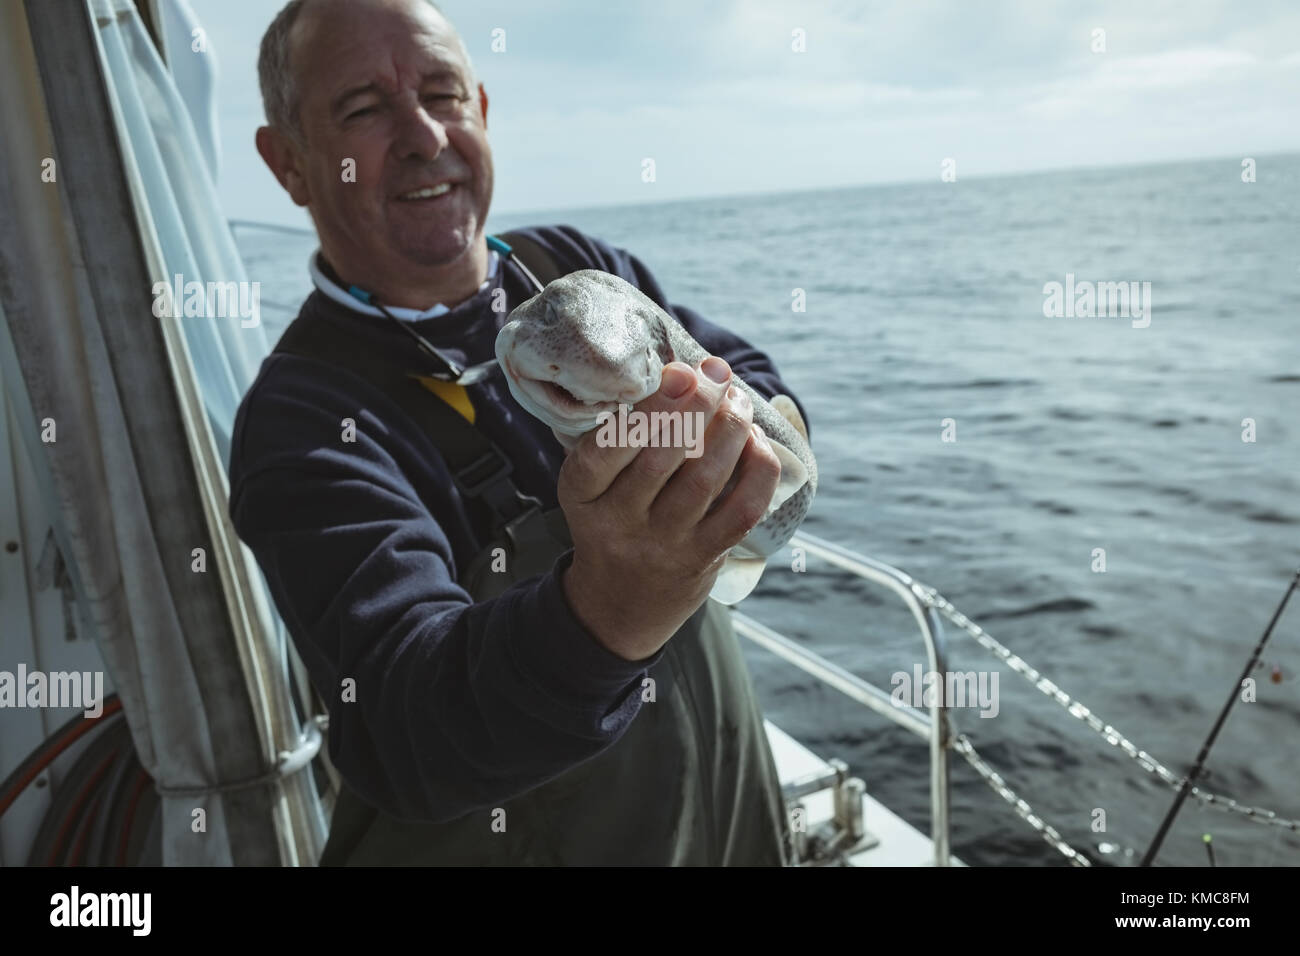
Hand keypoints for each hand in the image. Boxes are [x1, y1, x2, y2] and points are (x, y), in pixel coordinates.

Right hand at [557, 357, 781, 660]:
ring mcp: (664, 544)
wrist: (619, 605)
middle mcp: (619, 522)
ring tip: (738, 399)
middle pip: (662, 457)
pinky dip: (756, 470)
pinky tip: (755, 442)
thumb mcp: (592, 486)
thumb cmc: (611, 520)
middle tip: (716, 373)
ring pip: (705, 479)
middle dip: (697, 405)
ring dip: (730, 428)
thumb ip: (620, 436)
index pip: (606, 448)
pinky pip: (741, 510)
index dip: (650, 407)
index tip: (680, 372)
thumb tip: (683, 372)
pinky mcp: (704, 559)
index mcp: (581, 494)